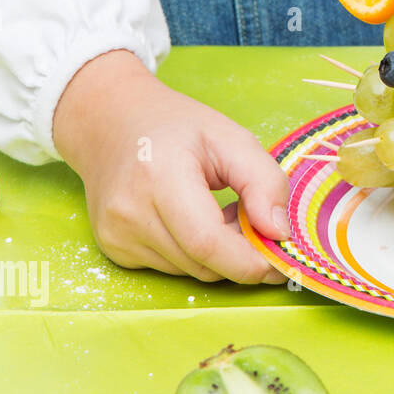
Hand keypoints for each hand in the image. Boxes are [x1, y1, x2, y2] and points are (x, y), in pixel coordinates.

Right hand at [53, 50, 289, 282]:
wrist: (110, 122)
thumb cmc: (175, 126)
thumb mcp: (233, 138)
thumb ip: (265, 183)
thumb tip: (279, 234)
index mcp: (159, 178)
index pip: (208, 243)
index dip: (251, 260)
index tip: (282, 257)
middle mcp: (129, 213)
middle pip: (204, 264)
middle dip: (241, 254)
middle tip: (254, 221)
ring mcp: (116, 235)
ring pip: (191, 271)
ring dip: (220, 253)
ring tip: (220, 211)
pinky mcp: (114, 249)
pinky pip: (172, 268)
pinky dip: (196, 253)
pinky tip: (195, 221)